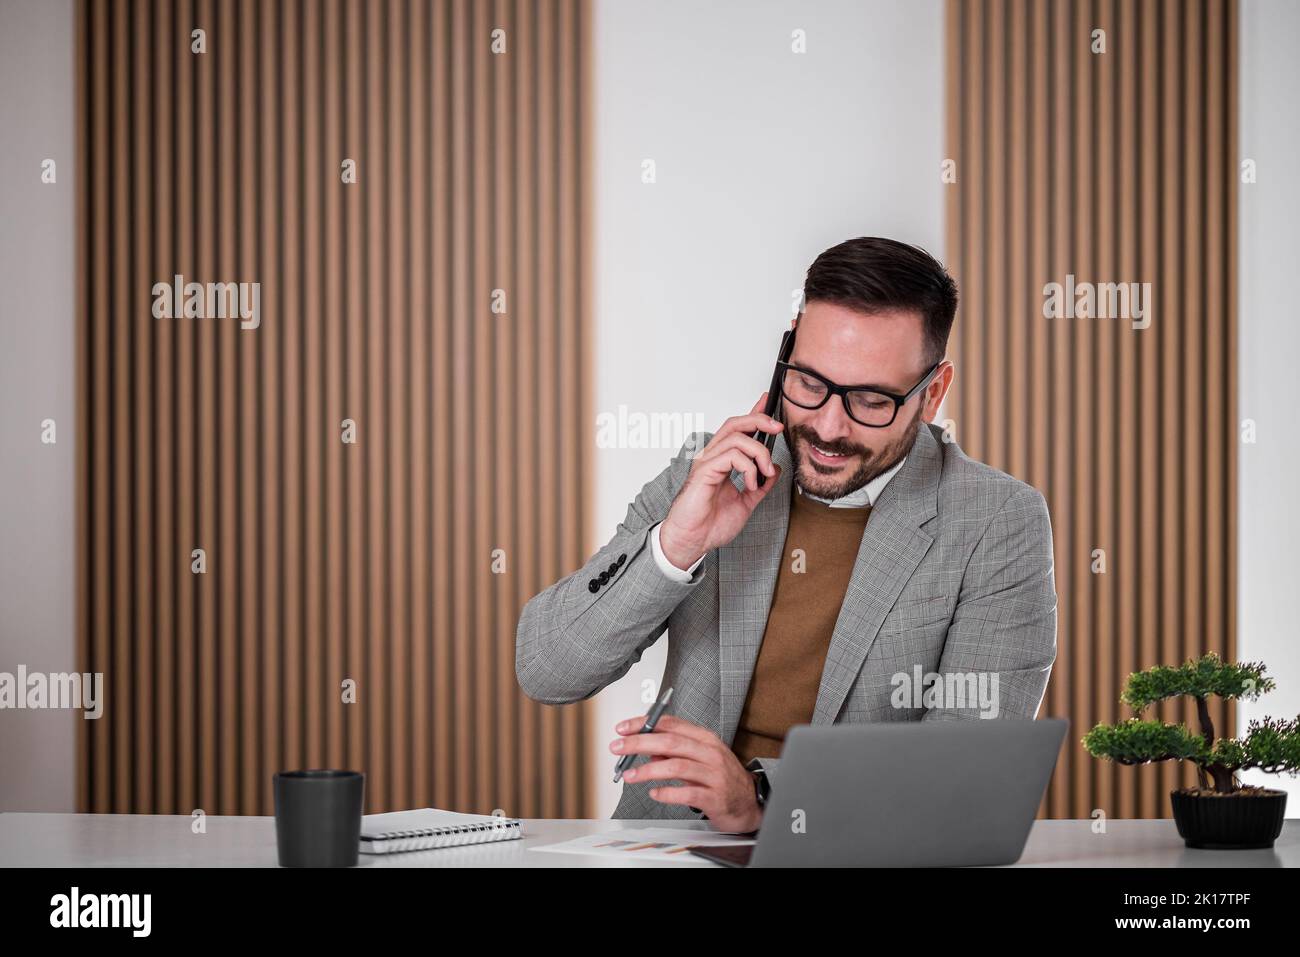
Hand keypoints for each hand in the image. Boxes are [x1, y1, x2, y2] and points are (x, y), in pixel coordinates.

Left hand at [610, 714, 762, 832]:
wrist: (749, 803)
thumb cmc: (722, 778)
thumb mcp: (699, 758)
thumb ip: (674, 752)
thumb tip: (647, 748)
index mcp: (705, 738)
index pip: (670, 723)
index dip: (644, 723)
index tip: (623, 728)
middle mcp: (710, 753)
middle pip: (670, 742)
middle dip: (639, 743)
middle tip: (618, 747)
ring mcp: (714, 774)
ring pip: (676, 766)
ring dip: (648, 769)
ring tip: (629, 775)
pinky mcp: (715, 797)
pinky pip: (687, 792)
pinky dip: (667, 793)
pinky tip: (654, 793)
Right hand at [658, 394, 783, 569]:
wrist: (693, 541)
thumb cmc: (710, 524)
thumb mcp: (746, 503)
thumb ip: (760, 485)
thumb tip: (774, 469)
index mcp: (722, 462)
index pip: (738, 430)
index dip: (753, 413)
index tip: (767, 401)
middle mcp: (713, 457)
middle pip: (735, 423)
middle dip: (759, 419)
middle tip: (778, 428)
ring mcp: (707, 463)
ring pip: (737, 437)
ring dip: (759, 453)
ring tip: (764, 473)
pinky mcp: (705, 472)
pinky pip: (732, 456)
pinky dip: (748, 468)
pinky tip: (750, 484)